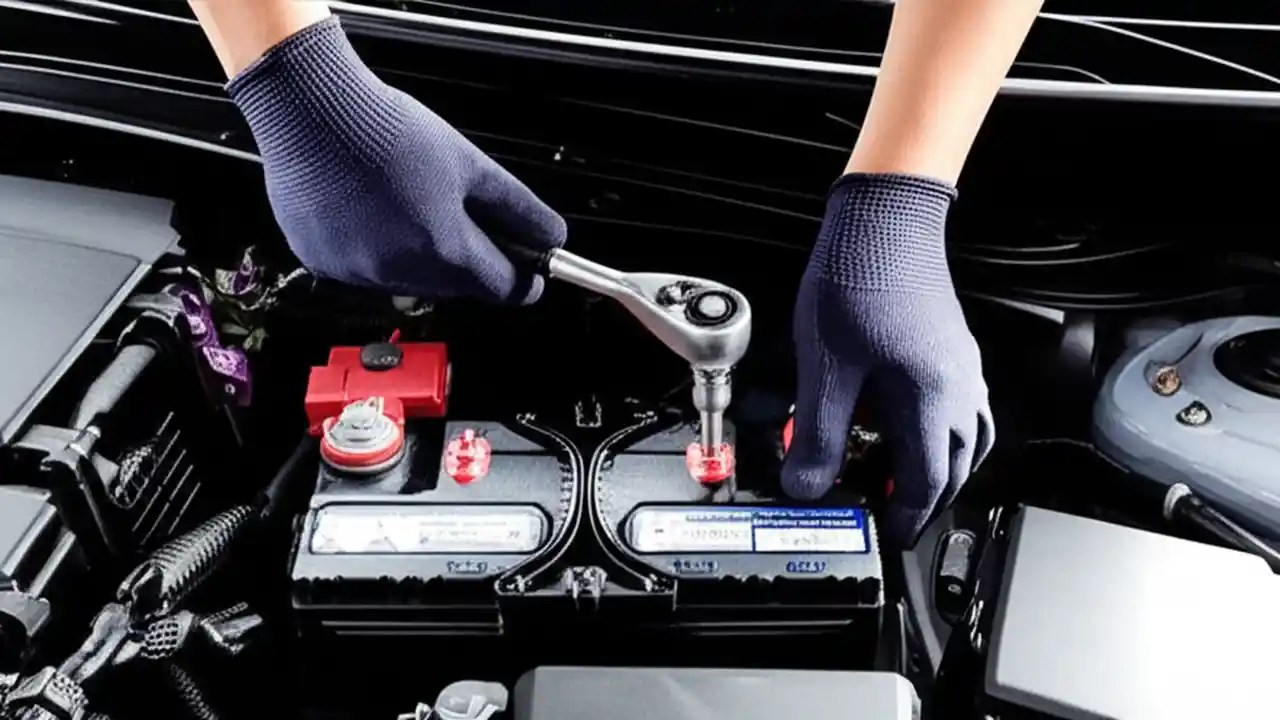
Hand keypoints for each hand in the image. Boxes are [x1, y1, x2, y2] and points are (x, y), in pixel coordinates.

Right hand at [226, 17, 563, 303]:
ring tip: (407, 201)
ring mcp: (359, 273)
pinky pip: (364, 268)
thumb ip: (518, 209)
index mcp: (446, 252)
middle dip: (469, 258)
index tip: (531, 273)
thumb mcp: (471, 165)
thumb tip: (552, 236)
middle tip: (460, 214)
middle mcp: (401, 274)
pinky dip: (375, 248)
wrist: (310, 112)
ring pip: (411, 280)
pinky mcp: (325, 263)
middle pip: (458, 285)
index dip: (524, 279)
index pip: (503, 289)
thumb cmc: (388, 131)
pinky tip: (370, 208)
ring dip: (421, 254)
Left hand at [781, 174, 993, 547]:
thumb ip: (816, 434)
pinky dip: (941, 431)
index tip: (885, 535)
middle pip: (957, 467)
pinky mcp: (951, 347)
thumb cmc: (858, 278)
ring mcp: (961, 365)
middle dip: (926, 499)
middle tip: (893, 514)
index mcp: (931, 399)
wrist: (883, 218)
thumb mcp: (825, 368)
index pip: (928, 483)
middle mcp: (958, 386)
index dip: (904, 517)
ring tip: (903, 478)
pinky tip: (908, 422)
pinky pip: (961, 407)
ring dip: (940, 467)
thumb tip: (806, 486)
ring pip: (967, 439)